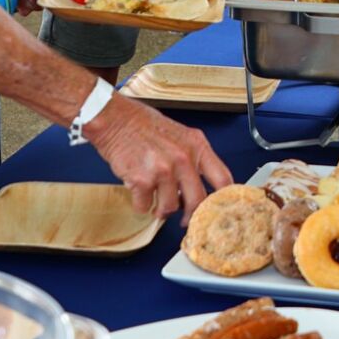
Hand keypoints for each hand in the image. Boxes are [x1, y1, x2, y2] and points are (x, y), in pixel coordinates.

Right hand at [84, 94, 233, 221]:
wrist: (115, 118)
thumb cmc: (143, 125)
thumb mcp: (180, 135)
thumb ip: (192, 159)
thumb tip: (198, 187)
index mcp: (197, 146)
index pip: (223, 179)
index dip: (223, 200)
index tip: (218, 209)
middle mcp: (184, 158)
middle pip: (199, 201)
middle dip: (191, 215)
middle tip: (185, 219)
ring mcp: (163, 170)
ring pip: (170, 207)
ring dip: (162, 209)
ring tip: (155, 200)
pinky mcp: (142, 181)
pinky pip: (145, 206)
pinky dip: (141, 204)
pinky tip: (139, 192)